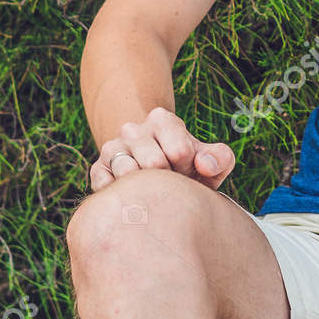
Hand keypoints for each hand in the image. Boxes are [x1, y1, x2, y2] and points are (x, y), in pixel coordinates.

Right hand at [89, 106, 235, 191]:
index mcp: (162, 119)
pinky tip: (136, 197)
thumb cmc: (189, 167)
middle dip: (169, 181)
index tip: (188, 172)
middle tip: (171, 184)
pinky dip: (124, 199)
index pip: (180, 151)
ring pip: (128, 175)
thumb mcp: (212, 159)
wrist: (158, 172)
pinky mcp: (97, 170)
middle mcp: (133, 129)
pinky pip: (108, 188)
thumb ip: (220, 158)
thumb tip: (205, 166)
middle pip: (154, 163)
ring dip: (146, 191)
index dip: (190, 170)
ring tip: (154, 190)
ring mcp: (112, 148)